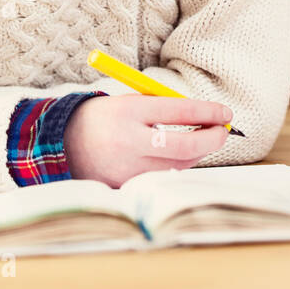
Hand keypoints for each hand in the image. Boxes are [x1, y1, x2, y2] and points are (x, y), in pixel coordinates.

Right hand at [63, 95, 230, 187]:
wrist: (63, 143)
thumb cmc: (106, 118)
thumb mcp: (131, 102)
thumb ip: (165, 109)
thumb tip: (207, 118)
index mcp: (129, 111)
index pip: (179, 110)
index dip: (209, 112)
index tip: (226, 113)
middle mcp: (128, 141)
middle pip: (185, 145)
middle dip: (212, 138)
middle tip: (224, 131)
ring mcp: (127, 168)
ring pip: (179, 165)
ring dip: (198, 152)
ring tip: (202, 139)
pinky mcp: (126, 186)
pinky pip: (163, 177)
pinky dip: (178, 166)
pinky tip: (182, 155)